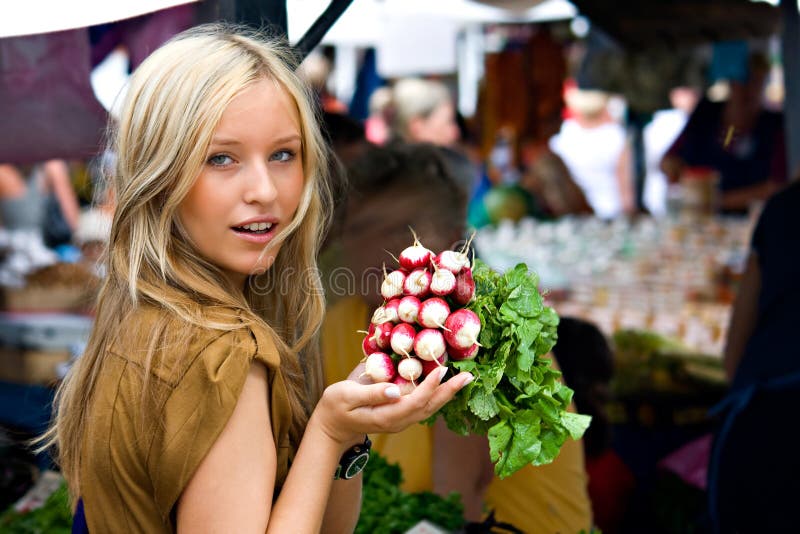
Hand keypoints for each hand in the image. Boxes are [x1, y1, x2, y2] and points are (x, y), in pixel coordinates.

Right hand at [310, 367, 473, 446]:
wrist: (331, 425)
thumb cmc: (335, 406)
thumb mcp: (347, 395)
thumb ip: (372, 392)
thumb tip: (395, 389)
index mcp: (386, 416)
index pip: (415, 402)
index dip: (430, 387)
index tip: (442, 370)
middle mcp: (398, 421)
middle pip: (429, 407)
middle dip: (450, 392)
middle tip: (469, 376)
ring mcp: (400, 420)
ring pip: (429, 408)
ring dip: (447, 393)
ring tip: (464, 379)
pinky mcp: (400, 414)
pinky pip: (423, 406)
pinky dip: (437, 394)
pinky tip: (445, 384)